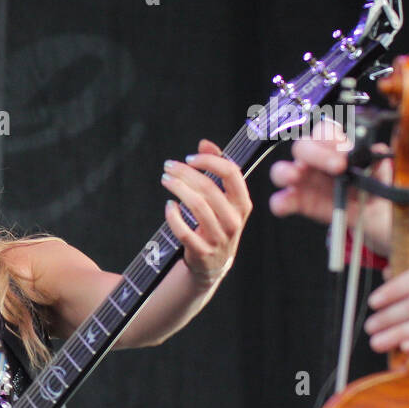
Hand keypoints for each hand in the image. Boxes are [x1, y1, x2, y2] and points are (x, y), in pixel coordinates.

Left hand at [162, 139, 252, 286]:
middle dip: (185, 173)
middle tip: (168, 166)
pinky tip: (168, 206)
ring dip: (177, 189)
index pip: (231, 173)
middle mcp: (234, 220)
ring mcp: (219, 238)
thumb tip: (204, 144)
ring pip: (196, 206)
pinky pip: (184, 231)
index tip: (189, 158)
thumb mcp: (224, 198)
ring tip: (165, 179)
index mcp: (242, 204)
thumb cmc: (217, 222)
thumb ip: (216, 168)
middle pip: (209, 188)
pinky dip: (173, 216)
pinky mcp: (202, 251)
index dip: (209, 161)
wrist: (214, 264)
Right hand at [268, 122, 392, 253]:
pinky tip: (286, 204)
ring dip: (285, 172)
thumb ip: (378, 162)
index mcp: (334, 148)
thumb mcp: (380, 173)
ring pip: (281, 170)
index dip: (329, 136)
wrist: (369, 216)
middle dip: (315, 154)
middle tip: (337, 166)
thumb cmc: (371, 188)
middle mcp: (314, 161)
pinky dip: (280, 201)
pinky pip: (281, 200)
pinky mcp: (297, 202)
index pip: (324, 132)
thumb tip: (378, 150)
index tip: (343, 146)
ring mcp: (303, 181)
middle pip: (302, 147)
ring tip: (295, 177)